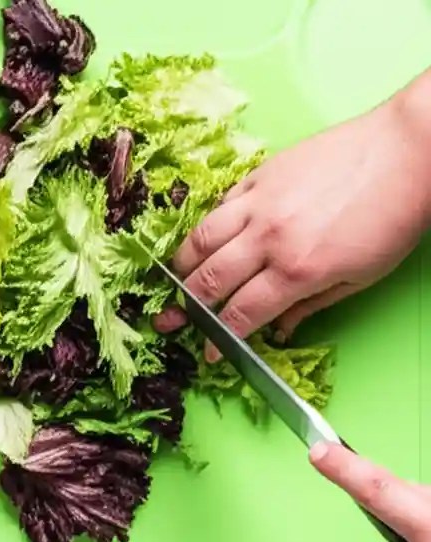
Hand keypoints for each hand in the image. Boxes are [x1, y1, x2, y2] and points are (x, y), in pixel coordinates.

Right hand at [155, 91, 430, 360]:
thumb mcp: (362, 276)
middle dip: (187, 307)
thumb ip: (312, 305)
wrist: (406, 152)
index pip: (241, 313)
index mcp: (297, 270)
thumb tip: (278, 328)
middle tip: (173, 320)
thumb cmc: (395, 217)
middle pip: (209, 280)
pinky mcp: (259, 176)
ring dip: (184, 265)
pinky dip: (207, 227)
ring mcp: (258, 203)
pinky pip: (219, 205)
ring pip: (200, 240)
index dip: (220, 336)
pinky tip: (207, 239)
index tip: (211, 351)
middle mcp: (268, 238)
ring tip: (177, 279)